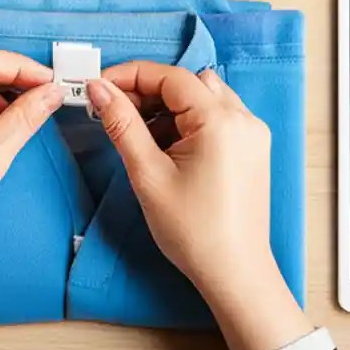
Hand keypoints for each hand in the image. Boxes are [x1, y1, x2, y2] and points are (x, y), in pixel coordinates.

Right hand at [86, 63, 312, 349]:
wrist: (234, 273)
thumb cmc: (193, 231)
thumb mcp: (148, 174)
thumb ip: (122, 124)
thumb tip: (99, 89)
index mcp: (220, 121)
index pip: (170, 77)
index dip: (130, 76)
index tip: (99, 87)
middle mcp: (243, 119)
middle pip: (188, 83)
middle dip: (148, 91)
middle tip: (114, 111)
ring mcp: (251, 134)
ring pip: (203, 98)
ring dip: (169, 107)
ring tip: (139, 135)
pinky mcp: (251, 150)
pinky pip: (217, 118)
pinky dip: (188, 123)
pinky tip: (165, 148)